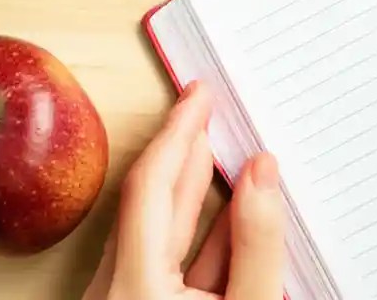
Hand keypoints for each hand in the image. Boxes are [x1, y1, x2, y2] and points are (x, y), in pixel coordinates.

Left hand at [82, 82, 285, 299]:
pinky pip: (162, 262)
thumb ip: (256, 243)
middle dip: (181, 153)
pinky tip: (230, 215)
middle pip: (147, 206)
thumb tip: (262, 172)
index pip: (150, 188)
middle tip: (205, 109)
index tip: (198, 97)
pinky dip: (198, 236)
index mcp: (135, 288)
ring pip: (156, 234)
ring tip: (219, 149)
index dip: (177, 134)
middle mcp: (114, 293)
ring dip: (191, 192)